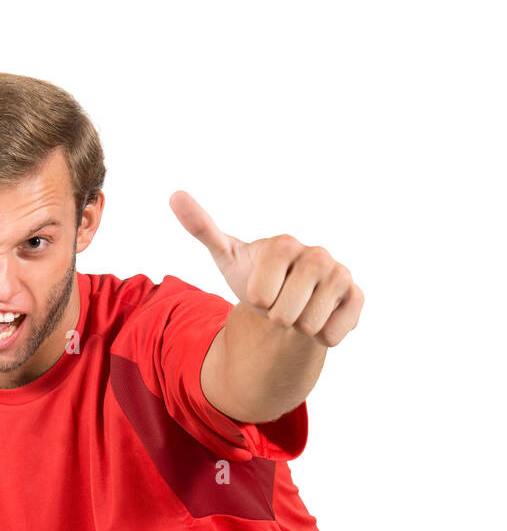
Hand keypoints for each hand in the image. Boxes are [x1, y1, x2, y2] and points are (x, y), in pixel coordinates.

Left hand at [169, 190, 363, 346]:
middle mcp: (317, 255)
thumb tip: (174, 194)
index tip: (260, 290)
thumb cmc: (256, 277)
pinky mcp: (356, 298)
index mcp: (284, 244)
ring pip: (310, 327)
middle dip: (276, 318)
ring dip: (298, 328)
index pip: (260, 296)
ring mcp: (340, 275)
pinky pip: (335, 333)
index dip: (256, 301)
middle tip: (280, 303)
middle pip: (285, 314)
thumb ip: (202, 228)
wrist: (288, 299)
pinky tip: (320, 319)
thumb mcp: (227, 256)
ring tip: (299, 309)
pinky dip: (324, 336)